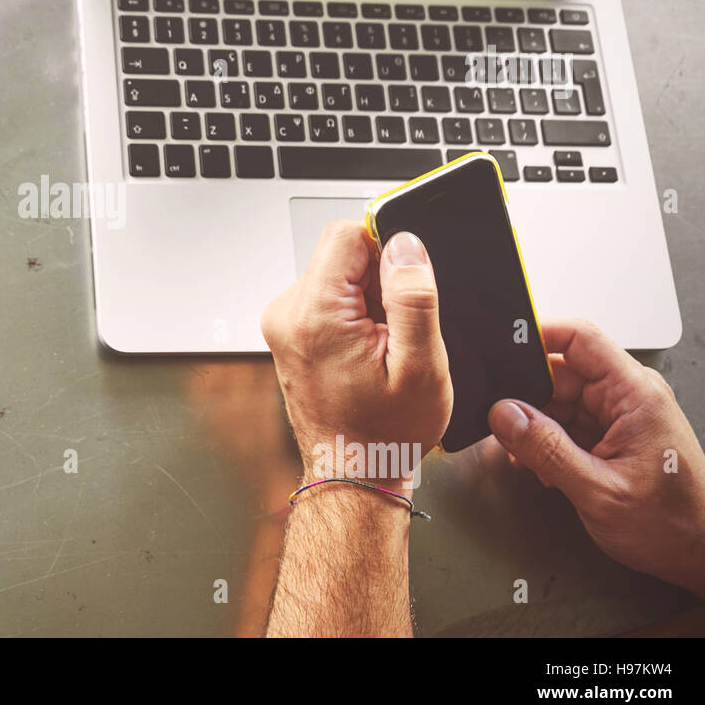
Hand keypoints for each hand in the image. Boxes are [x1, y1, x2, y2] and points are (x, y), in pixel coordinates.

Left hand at [260, 221, 452, 483]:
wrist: (353, 470)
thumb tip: (405, 244)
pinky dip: (353, 315)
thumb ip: (413, 297)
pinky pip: (328, 298)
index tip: (404, 286)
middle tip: (394, 332)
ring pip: (337, 275)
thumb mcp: (420, 366)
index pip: (346, 234)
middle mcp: (287, 313)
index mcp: (314, 315)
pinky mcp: (289, 330)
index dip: (386, 250)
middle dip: (378, 282)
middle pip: (342, 254)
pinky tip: (364, 351)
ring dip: (367, 301)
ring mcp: (284, 322)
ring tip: (379, 347)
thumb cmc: (385, 432)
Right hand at [488, 318, 704, 602]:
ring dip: (537, 427)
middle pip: (560, 373)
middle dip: (527, 399)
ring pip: (559, 400)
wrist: (698, 555)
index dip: (537, 335)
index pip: (579, 339)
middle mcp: (629, 396)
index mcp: (635, 394)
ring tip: (532, 459)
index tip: (500, 348)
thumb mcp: (597, 490)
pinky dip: (549, 442)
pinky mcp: (613, 433)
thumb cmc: (671, 525)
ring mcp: (621, 414)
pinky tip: (547, 467)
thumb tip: (504, 414)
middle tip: (506, 428)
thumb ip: (546, 449)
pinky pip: (568, 422)